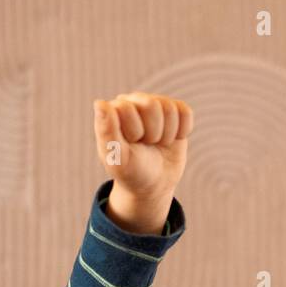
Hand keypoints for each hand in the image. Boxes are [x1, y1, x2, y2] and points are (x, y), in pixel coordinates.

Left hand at [93, 92, 191, 227]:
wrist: (154, 185)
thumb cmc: (132, 172)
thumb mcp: (117, 158)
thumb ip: (106, 131)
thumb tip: (99, 103)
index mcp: (115, 110)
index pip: (128, 108)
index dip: (134, 132)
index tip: (131, 145)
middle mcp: (133, 101)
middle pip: (152, 105)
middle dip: (153, 133)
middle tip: (146, 146)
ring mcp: (155, 104)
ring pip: (170, 109)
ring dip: (167, 135)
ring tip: (156, 144)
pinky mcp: (174, 111)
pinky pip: (185, 113)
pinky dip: (181, 132)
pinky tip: (170, 140)